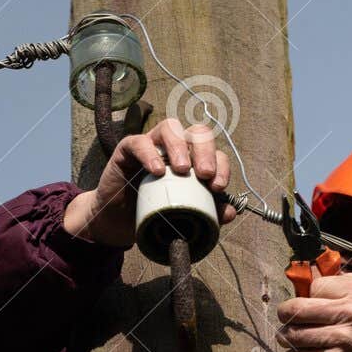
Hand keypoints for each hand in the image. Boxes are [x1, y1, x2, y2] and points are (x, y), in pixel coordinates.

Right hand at [62, 118, 236, 247]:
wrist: (119, 223)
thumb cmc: (154, 215)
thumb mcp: (184, 217)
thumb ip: (208, 213)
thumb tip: (231, 213)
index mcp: (193, 162)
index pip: (215, 153)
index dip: (221, 166)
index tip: (218, 187)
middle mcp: (175, 148)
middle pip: (197, 133)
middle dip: (205, 151)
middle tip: (204, 174)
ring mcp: (152, 145)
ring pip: (171, 127)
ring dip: (180, 146)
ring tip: (182, 170)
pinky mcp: (128, 149)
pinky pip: (139, 142)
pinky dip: (150, 153)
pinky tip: (157, 171)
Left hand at [276, 271, 351, 351]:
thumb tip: (324, 279)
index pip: (318, 285)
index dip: (311, 294)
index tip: (311, 302)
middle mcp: (351, 311)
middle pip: (299, 306)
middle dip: (287, 312)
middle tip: (286, 317)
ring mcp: (341, 337)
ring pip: (295, 333)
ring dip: (287, 337)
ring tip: (289, 338)